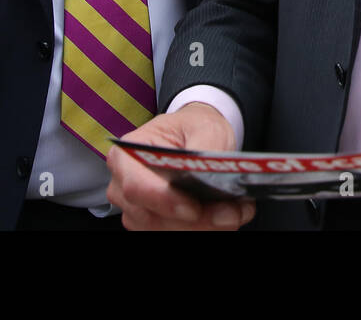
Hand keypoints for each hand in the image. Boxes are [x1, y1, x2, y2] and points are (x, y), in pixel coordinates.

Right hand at [106, 101, 254, 230]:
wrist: (196, 136)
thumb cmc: (193, 128)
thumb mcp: (204, 127)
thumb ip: (204, 150)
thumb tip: (208, 177)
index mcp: (127, 155)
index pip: (137, 187)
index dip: (165, 201)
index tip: (195, 208)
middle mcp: (124, 186)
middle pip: (153, 217)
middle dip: (195, 220)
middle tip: (232, 212)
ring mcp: (137, 209)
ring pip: (166, 230)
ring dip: (204, 226)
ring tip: (236, 212)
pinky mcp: (154, 224)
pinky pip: (176, 233)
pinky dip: (205, 228)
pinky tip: (228, 216)